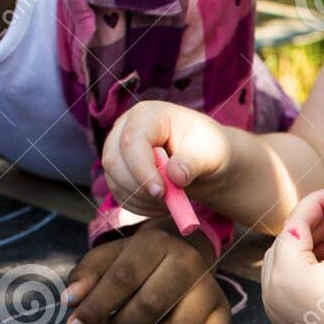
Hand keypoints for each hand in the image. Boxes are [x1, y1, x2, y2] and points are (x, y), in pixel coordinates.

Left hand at [64, 219, 229, 323]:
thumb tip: (72, 299)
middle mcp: (188, 262)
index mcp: (156, 242)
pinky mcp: (224, 312)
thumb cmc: (137, 261)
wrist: (183, 253)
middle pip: (151, 305)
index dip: (96, 307)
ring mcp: (210, 288)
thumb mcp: (107, 259)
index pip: (123, 278)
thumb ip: (85, 276)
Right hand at [102, 101, 232, 219]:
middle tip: (168, 200)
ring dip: (144, 200)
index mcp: (146, 115)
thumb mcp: (209, 152)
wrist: (205, 163)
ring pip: (115, 183)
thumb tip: (175, 176)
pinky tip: (164, 204)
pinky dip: (143, 208)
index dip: (142, 170)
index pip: (131, 141)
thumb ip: (192, 162)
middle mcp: (123, 130)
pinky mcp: (117, 175)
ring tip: (174, 199)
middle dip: (140, 188)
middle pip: (114, 162)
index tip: (162, 192)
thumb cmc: (208, 150)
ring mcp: (117, 153)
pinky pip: (121, 197)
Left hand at [261, 184, 323, 323]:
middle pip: (288, 241)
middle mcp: (272, 294)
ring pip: (288, 260)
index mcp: (287, 276)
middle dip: (319, 221)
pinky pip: (288, 281)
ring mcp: (275, 310)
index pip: (295, 223)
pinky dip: (310, 266)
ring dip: (315, 243)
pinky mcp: (284, 320)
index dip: (321, 200)